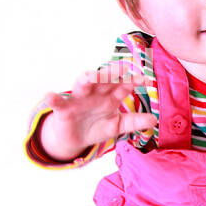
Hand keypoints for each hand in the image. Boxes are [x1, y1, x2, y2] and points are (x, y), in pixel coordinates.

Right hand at [39, 60, 155, 160]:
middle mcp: (96, 93)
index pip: (124, 85)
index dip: (133, 81)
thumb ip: (135, 122)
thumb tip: (154, 120)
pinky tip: (50, 95)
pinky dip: (54, 98)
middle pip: (104, 80)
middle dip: (112, 73)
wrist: (76, 138)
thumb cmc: (98, 126)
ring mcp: (79, 99)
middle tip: (123, 67)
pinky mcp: (64, 109)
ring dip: (86, 78)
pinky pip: (58, 102)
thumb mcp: (118, 126)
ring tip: (91, 75)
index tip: (146, 79)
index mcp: (111, 96)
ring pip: (82, 84)